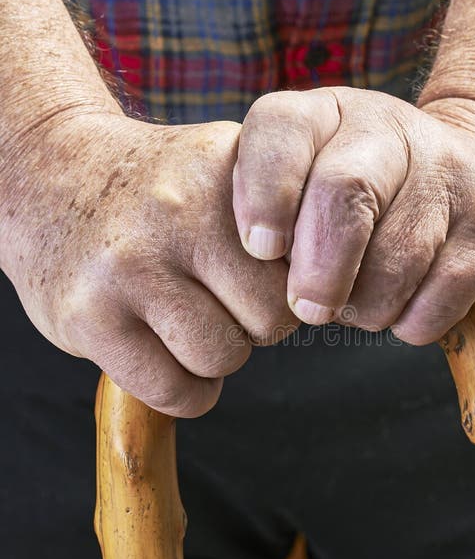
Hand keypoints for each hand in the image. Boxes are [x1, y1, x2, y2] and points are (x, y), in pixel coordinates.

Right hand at [2, 111, 296, 415]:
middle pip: (274, 316)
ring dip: (215, 355)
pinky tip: (162, 351)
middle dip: (258, 323)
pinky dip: (182, 388)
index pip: (311, 260)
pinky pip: (176, 390)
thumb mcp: (219, 167)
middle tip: (222, 303)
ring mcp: (129, 265)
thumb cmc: (155, 192)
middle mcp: (178, 210)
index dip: (297, 283)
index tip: (272, 281)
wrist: (50, 178)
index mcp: (226, 169)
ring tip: (185, 320)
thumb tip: (339, 290)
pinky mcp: (90, 317)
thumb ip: (282, 210)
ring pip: (224, 355)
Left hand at [233, 87, 474, 343]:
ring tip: (360, 303)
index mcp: (330, 112)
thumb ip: (273, 208)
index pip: (281, 128)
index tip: (260, 248)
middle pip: (344, 196)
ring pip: (394, 264)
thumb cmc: (372, 191)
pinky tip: (406, 305)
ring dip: (366, 308)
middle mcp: (393, 127)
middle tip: (309, 308)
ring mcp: (451, 171)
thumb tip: (253, 272)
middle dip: (318, 272)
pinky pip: (437, 300)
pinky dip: (410, 322)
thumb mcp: (315, 173)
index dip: (263, 194)